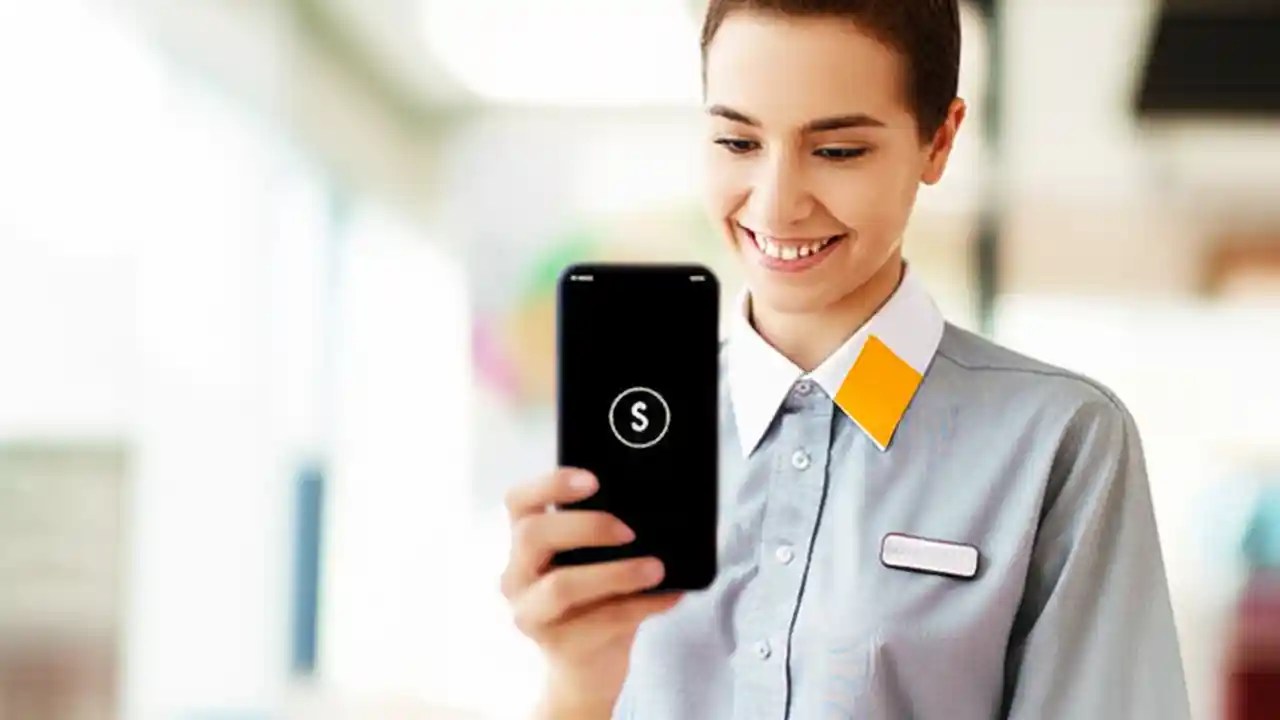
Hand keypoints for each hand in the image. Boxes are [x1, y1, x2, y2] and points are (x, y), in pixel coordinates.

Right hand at [500, 468, 682, 716]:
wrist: (587, 671)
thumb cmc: (594, 603)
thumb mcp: (593, 562)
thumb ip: (606, 535)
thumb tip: (656, 508)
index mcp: (525, 545)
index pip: (518, 502)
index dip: (550, 484)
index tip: (593, 480)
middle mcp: (516, 576)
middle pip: (532, 535)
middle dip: (586, 526)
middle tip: (629, 532)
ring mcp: (531, 614)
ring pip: (560, 585)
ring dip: (615, 573)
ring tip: (656, 569)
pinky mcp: (557, 646)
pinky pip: (598, 622)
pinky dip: (639, 605)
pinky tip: (667, 596)